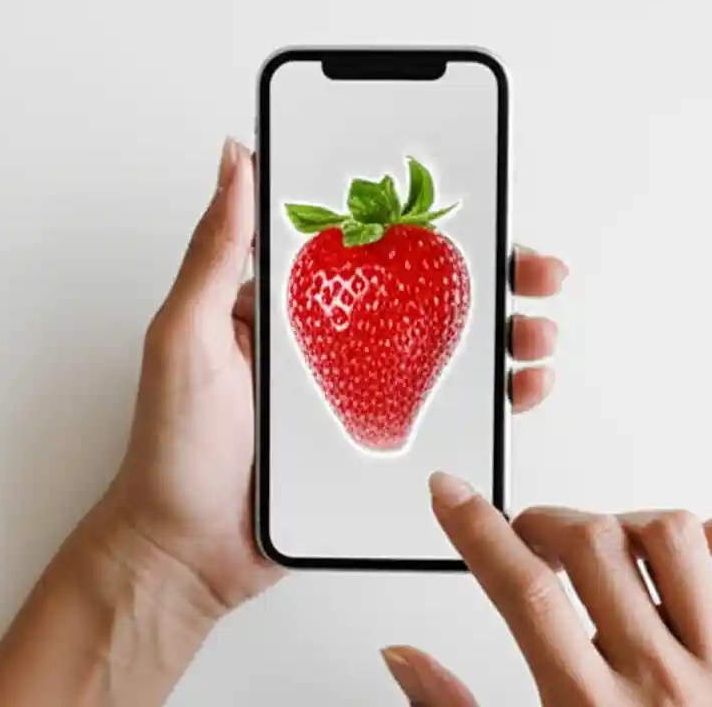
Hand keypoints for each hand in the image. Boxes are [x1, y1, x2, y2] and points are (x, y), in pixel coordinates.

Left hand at [103, 139, 570, 619]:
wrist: (187, 554)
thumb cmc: (173, 447)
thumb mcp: (186, 334)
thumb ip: (218, 248)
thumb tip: (238, 157)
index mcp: (288, 302)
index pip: (371, 243)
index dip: (429, 222)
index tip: (477, 206)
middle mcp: (331, 339)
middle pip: (426, 290)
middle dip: (490, 276)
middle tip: (534, 272)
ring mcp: (359, 390)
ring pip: (448, 348)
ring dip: (505, 333)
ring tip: (538, 334)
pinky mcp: (377, 439)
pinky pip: (446, 409)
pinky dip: (491, 397)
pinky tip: (518, 391)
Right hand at [381, 475, 711, 705]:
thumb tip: (404, 658)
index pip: (521, 589)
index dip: (475, 528)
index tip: (451, 494)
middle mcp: (659, 682)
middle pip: (592, 547)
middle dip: (546, 521)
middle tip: (531, 536)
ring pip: (673, 537)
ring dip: (625, 523)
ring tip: (607, 546)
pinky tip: (698, 546)